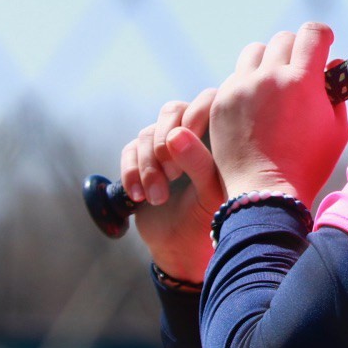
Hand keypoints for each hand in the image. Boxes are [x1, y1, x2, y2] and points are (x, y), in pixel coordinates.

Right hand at [119, 90, 225, 281]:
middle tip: (172, 174)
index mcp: (218, 134)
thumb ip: (200, 162)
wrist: (184, 248)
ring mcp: (164, 145)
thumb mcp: (212, 192)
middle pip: (171, 110)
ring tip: (158, 196)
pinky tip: (139, 196)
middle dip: (165, 140)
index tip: (191, 133)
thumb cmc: (211, 217)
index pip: (208, 99)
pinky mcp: (141, 160)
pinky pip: (129, 150)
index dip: (196, 111)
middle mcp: (190, 133)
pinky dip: (131, 172)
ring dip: (148, 166)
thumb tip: (176, 135)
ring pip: (147, 133)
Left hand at [209, 22, 347, 205]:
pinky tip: (255, 106)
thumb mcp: (337, 129)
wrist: (265, 194)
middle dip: (295, 50)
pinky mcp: (221, 102)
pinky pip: (235, 77)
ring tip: (273, 84)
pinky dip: (247, 83)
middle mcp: (270, 77)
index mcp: (303, 80)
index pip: (313, 32)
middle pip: (283, 39)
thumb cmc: (309, 165)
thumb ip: (336, 93)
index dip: (321, 36)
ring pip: (255, 52)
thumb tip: (331, 65)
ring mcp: (241, 88)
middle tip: (298, 70)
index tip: (323, 45)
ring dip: (268, 61)